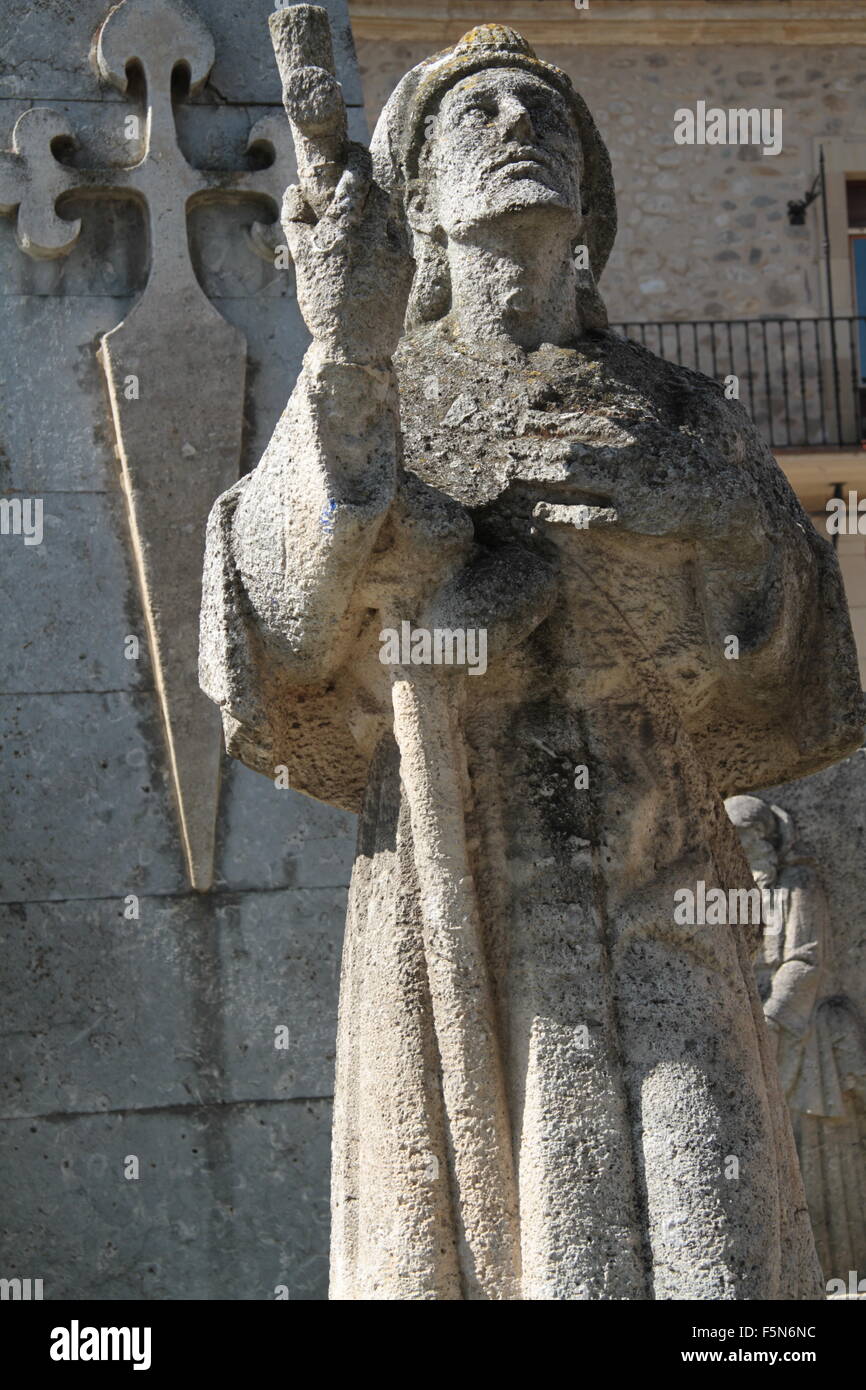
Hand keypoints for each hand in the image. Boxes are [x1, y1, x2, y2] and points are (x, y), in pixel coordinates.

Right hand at [282, 143, 414, 365]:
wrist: (355, 348)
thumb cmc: (323, 304)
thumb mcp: (303, 263)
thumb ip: (297, 221)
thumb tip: (295, 189)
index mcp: (341, 232)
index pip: (355, 177)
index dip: (356, 159)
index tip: (352, 152)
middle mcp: (370, 236)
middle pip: (377, 189)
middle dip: (368, 179)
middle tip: (359, 173)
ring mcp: (393, 250)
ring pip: (390, 210)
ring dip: (379, 204)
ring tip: (365, 213)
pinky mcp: (407, 264)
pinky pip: (399, 234)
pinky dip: (388, 230)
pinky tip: (376, 243)